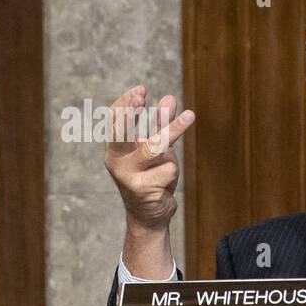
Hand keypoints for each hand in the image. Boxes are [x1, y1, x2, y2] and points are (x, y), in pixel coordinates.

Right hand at [103, 86, 194, 277]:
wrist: (150, 215)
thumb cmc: (150, 176)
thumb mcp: (155, 148)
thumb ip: (160, 124)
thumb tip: (169, 98)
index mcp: (114, 150)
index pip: (114, 121)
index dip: (125, 104)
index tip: (140, 90)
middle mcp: (116, 162)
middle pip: (120, 132)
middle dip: (129, 112)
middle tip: (141, 94)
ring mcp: (128, 177)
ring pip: (153, 147)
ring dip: (173, 130)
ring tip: (190, 115)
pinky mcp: (143, 189)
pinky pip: (168, 168)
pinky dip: (172, 169)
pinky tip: (166, 183)